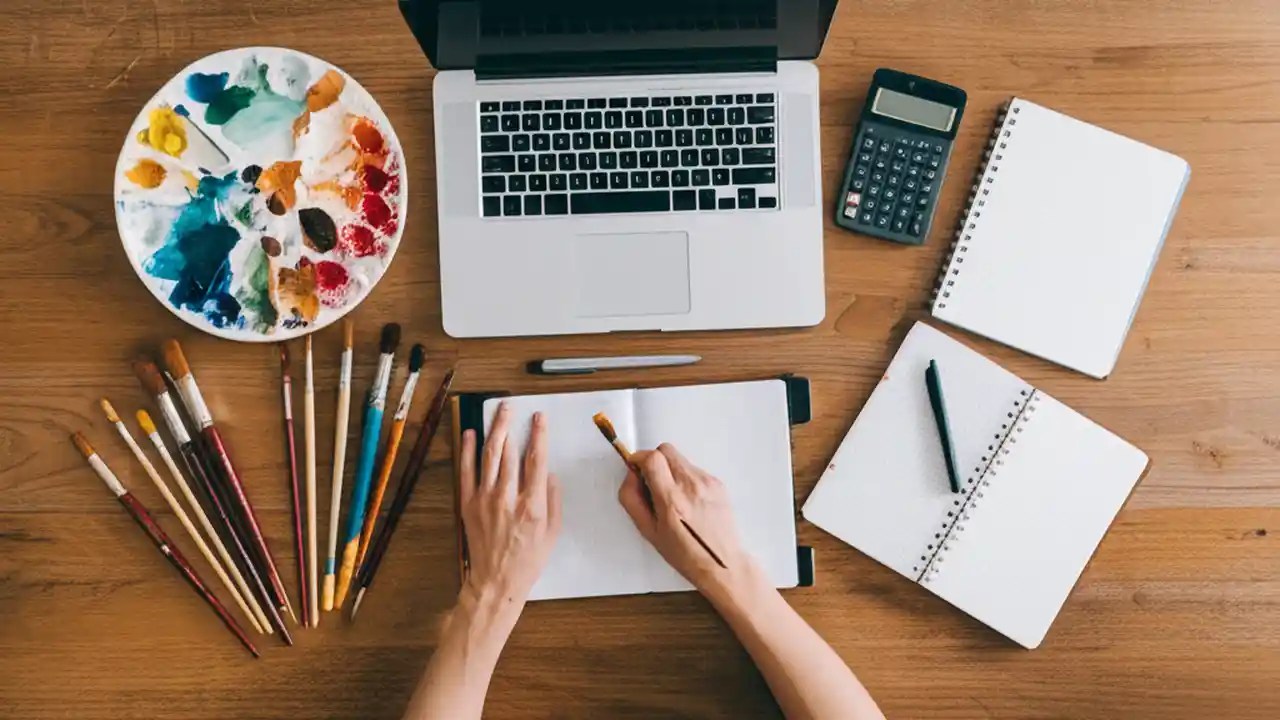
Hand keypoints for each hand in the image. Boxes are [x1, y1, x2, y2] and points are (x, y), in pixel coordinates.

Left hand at [458, 403, 561, 621]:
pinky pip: (466, 471)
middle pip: (509, 452)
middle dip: (512, 425)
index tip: (539, 418)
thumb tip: (548, 472)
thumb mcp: (553, 532)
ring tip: (498, 413)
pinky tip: (470, 434)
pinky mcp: (469, 505)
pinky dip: (467, 450)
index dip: (538, 435)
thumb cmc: (528, 559)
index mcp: (532, 505)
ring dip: (494, 431)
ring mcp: (485, 500)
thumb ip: (553, 499)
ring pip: (489, 456)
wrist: (496, 580)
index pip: (536, 459)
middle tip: (513, 407)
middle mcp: (507, 498)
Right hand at [617, 443, 762, 601]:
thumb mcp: (649, 531)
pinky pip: (694, 469)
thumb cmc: (686, 554)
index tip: (636, 466)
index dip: (639, 458)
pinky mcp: (718, 483)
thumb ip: (632, 499)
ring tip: (673, 497)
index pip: (652, 459)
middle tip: (653, 482)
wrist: (722, 563)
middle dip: (654, 461)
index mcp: (672, 500)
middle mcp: (691, 487)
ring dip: (671, 470)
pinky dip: (686, 478)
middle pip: (666, 450)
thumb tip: (631, 475)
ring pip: (680, 459)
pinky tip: (688, 500)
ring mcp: (707, 483)